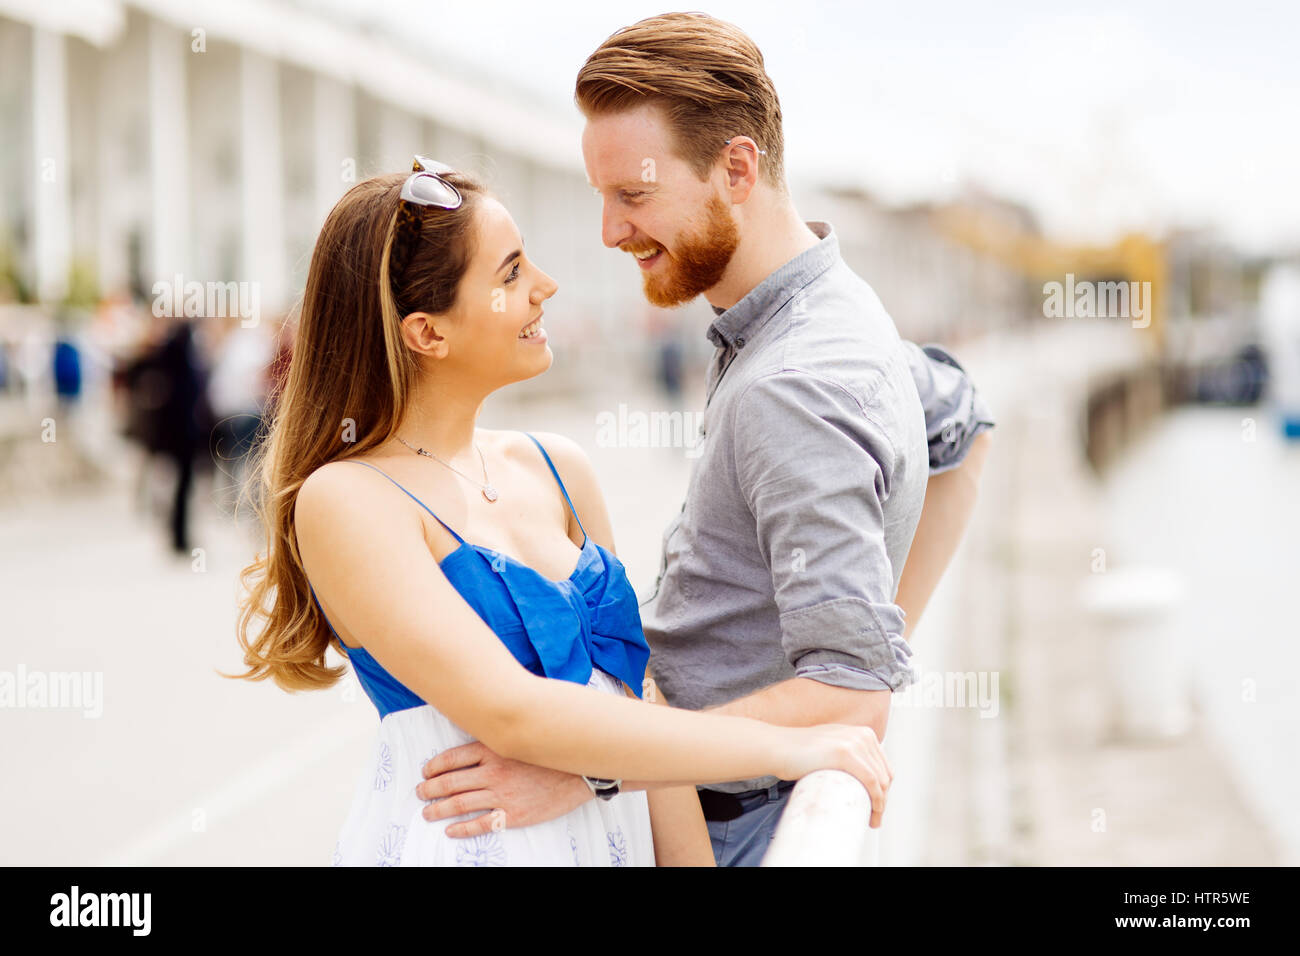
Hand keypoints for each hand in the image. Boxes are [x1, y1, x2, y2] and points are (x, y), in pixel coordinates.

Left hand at [415, 741, 593, 837]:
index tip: (425, 772)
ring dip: (438, 809)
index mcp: (494, 749)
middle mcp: (493, 771)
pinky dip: (461, 829)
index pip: (452, 758)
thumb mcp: (521, 737)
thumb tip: (479, 732)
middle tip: (420, 793)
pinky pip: (480, 824)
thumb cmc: (551, 753)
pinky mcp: (513, 815)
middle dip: (429, 789)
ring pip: (460, 804)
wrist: (580, 772)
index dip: (434, 767)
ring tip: (428, 813)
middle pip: (450, 782)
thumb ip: (499, 738)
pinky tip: (451, 830)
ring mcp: (502, 794)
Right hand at [782, 724, 894, 827]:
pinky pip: (871, 781)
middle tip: (874, 817)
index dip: (884, 790)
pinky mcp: (845, 753)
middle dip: (883, 800)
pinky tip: (873, 812)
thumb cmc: (800, 752)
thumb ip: (845, 753)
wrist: (779, 748)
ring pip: (881, 781)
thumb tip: (854, 778)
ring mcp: (854, 742)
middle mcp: (862, 735)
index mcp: (863, 733)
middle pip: (885, 775)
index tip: (876, 806)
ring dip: (881, 805)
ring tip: (872, 820)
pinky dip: (877, 800)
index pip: (884, 767)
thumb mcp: (831, 746)